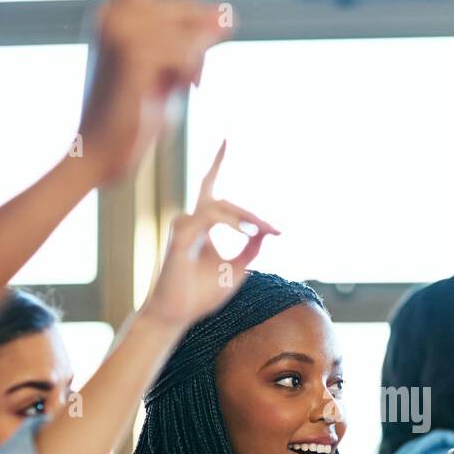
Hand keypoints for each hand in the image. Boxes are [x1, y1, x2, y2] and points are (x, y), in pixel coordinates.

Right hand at [77, 0, 228, 184]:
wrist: (102, 154)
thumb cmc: (135, 117)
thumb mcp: (170, 72)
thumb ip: (193, 40)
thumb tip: (228, 14)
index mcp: (119, 14)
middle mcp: (114, 13)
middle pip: (187, 11)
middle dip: (203, 42)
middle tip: (191, 78)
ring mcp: (120, 28)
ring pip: (190, 37)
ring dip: (193, 68)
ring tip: (172, 89)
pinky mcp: (132, 49)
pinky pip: (187, 55)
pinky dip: (187, 77)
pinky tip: (165, 92)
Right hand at [140, 142, 278, 327]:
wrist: (178, 315)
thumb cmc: (202, 295)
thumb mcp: (238, 269)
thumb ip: (251, 248)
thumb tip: (267, 230)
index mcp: (201, 225)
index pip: (208, 184)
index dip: (215, 161)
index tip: (227, 139)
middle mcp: (189, 220)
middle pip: (223, 200)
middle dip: (252, 214)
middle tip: (275, 230)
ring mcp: (182, 226)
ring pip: (218, 205)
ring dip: (245, 218)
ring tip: (264, 233)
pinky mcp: (179, 237)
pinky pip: (208, 217)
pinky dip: (230, 223)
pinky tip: (246, 234)